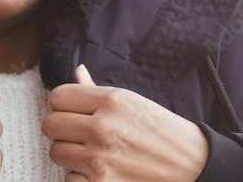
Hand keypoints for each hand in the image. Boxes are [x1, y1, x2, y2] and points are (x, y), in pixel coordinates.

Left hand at [42, 64, 208, 180]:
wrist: (193, 166)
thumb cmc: (163, 132)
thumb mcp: (133, 102)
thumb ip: (98, 90)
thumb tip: (77, 72)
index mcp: (111, 101)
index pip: (57, 96)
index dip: (62, 105)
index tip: (72, 112)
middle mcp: (103, 127)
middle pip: (50, 124)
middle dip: (62, 129)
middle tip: (78, 133)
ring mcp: (100, 159)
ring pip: (56, 152)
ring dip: (70, 154)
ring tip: (91, 152)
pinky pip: (69, 178)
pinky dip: (81, 177)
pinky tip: (100, 171)